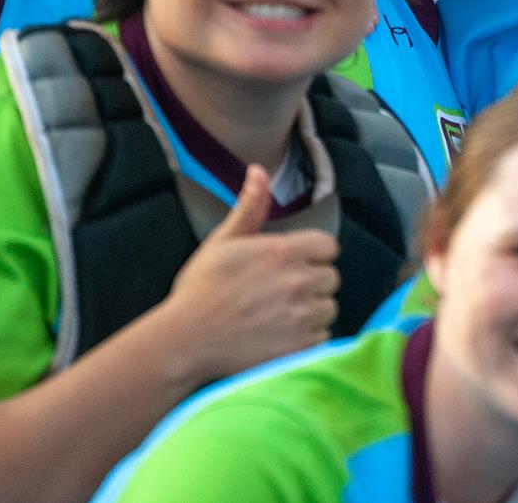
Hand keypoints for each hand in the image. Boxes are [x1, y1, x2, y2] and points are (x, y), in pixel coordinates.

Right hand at [151, 165, 339, 384]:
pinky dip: (309, 338)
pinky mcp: (300, 348)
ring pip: (329, 308)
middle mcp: (299, 281)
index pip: (328, 246)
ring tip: (283, 315)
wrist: (186, 339)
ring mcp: (301, 316)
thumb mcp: (222, 241)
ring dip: (313, 311)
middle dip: (313, 283)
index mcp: (284, 251)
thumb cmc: (201, 289)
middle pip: (331, 278)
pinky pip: (324, 338)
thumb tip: (259, 170)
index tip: (294, 264)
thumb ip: (250, 207)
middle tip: (284, 292)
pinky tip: (283, 336)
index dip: (313, 254)